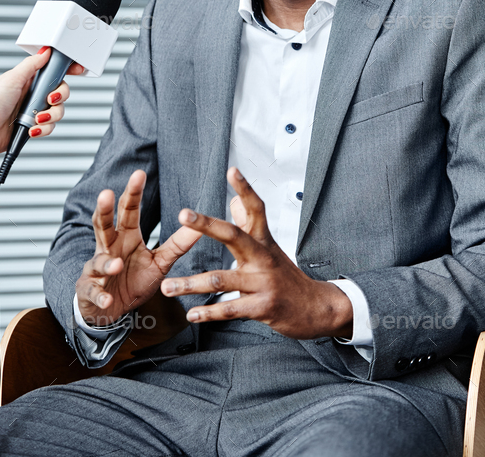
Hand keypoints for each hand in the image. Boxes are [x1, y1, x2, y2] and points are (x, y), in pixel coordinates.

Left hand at [0, 47, 83, 156]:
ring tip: (36, 118)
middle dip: (59, 97)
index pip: (54, 73)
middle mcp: (33, 95)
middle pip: (61, 93)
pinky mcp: (33, 128)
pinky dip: (43, 130)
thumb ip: (32, 64)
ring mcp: (33, 112)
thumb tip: (46, 51)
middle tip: (48, 99)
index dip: (68, 70)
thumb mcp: (12, 78)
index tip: (77, 69)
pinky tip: (31, 129)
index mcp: (30, 80)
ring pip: (58, 112)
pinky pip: (49, 128)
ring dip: (50, 116)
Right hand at [76, 169, 202, 325]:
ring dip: (105, 262)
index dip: (133, 193)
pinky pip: (93, 291)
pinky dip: (99, 295)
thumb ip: (177, 245)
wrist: (112, 309)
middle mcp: (109, 248)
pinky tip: (107, 298)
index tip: (139, 173)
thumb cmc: (134, 280)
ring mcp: (97, 269)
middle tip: (106, 193)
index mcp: (126, 237)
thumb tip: (199, 227)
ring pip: (98, 260)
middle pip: (104, 225)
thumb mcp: (160, 262)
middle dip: (104, 209)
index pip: (128, 210)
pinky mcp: (90, 291)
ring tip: (116, 263)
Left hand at [160, 167, 352, 340]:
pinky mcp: (261, 307)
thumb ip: (249, 226)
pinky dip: (208, 313)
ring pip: (221, 280)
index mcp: (264, 241)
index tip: (232, 170)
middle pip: (234, 235)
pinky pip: (229, 309)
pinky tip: (191, 314)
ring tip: (167, 287)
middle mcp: (263, 258)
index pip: (256, 208)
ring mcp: (262, 283)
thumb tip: (233, 201)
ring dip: (191, 284)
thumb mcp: (270, 248)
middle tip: (183, 214)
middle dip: (206, 225)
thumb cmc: (287, 276)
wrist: (316, 308)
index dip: (245, 189)